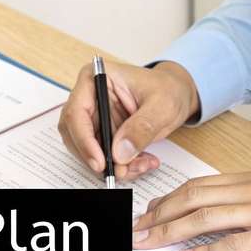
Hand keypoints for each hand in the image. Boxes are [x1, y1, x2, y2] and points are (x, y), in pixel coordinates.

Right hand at [57, 60, 199, 180]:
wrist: (175, 95)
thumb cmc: (168, 89)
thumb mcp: (162, 105)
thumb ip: (141, 127)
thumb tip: (119, 153)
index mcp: (96, 78)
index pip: (77, 112)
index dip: (84, 140)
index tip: (100, 162)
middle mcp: (89, 97)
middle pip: (75, 134)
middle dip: (97, 157)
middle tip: (121, 171)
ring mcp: (94, 117)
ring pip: (87, 150)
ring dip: (111, 165)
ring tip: (141, 165)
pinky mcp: (102, 133)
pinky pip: (102, 156)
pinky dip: (120, 166)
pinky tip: (141, 163)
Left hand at [131, 166, 250, 250]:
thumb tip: (237, 202)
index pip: (201, 184)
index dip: (171, 198)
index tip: (151, 211)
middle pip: (194, 196)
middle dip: (159, 214)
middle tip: (137, 230)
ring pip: (206, 217)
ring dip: (171, 231)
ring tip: (148, 243)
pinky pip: (235, 243)